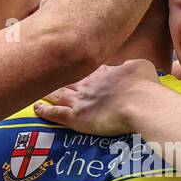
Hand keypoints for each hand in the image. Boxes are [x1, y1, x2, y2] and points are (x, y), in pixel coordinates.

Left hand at [34, 59, 158, 135]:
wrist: (140, 103)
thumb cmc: (145, 86)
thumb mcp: (141, 66)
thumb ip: (130, 66)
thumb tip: (127, 67)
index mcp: (102, 71)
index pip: (84, 67)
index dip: (76, 67)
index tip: (69, 64)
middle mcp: (87, 83)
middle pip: (65, 78)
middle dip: (55, 76)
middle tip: (44, 74)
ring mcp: (79, 99)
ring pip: (56, 93)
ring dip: (46, 91)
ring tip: (36, 89)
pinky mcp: (75, 117)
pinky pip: (54, 113)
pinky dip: (44, 110)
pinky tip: (36, 108)